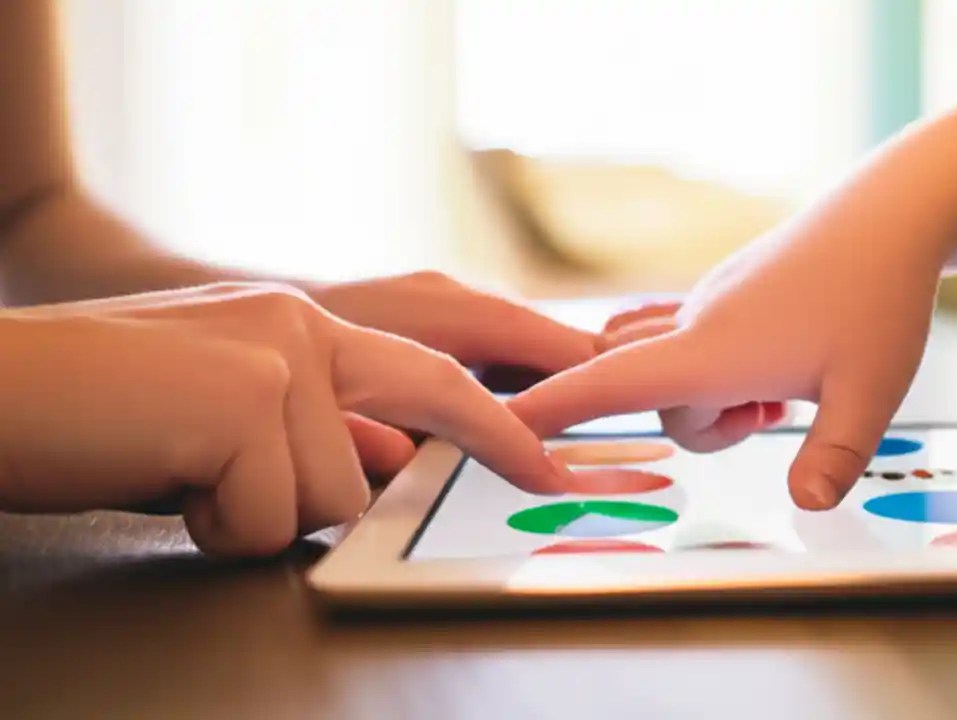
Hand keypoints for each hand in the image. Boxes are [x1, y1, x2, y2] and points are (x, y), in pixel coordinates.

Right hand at [0, 283, 572, 556]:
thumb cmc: (103, 414)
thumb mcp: (225, 423)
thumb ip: (312, 435)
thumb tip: (389, 463)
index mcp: (298, 325)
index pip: (424, 368)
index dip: (493, 416)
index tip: (548, 455)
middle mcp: (300, 326)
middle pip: (432, 399)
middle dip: (498, 443)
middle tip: (553, 478)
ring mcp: (277, 358)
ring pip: (338, 494)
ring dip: (267, 515)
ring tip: (190, 480)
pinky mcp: (245, 401)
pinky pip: (275, 518)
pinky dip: (224, 528)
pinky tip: (170, 484)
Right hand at [511, 191, 948, 509]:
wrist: (886, 215)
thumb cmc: (877, 299)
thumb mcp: (871, 393)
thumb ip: (835, 456)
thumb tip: (806, 503)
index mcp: (712, 352)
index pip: (607, 385)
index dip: (550, 409)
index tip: (499, 425)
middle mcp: (696, 325)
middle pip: (656, 400)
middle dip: (706, 427)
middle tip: (779, 413)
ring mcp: (707, 305)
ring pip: (672, 370)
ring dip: (716, 398)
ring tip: (785, 390)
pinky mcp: (724, 295)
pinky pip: (683, 338)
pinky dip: (710, 366)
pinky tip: (769, 362)